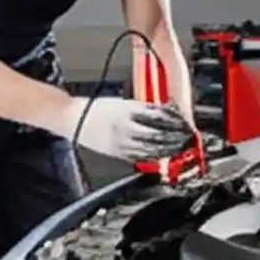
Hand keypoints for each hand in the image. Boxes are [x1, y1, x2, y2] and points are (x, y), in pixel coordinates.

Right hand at [60, 97, 195, 161]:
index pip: (158, 116)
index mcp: (126, 111)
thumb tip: (164, 113)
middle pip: (157, 134)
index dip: (174, 120)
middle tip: (186, 137)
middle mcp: (125, 127)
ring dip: (168, 149)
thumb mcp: (122, 103)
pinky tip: (162, 156)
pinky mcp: (116, 153)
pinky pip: (139, 157)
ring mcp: (120, 142)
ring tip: (178, 147)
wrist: (73, 118)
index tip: (184, 122)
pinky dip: (153, 156)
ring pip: (150, 149)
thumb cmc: (96, 109)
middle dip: (175, 137)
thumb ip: (142, 109)